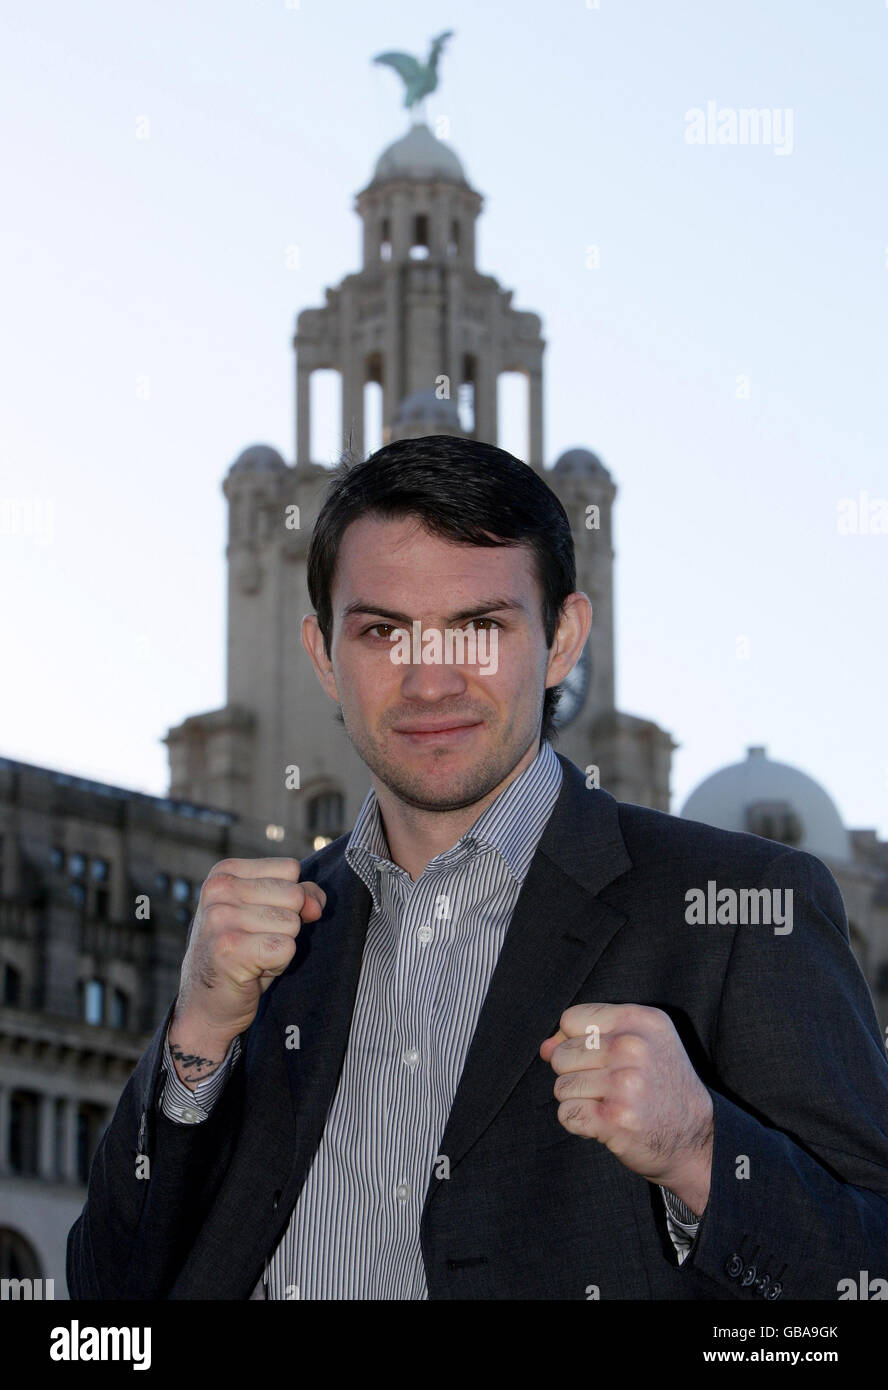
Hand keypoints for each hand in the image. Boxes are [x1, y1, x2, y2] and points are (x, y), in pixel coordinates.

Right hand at [170, 858, 325, 1074]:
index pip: (290, 869)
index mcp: (225, 872)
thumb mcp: (269, 913)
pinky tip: (252, 970)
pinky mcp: (230, 948)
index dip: (288, 899)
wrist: (206, 1005)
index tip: (258, 921)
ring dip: (280, 946)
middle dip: (286, 925)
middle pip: (294, 895)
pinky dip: (278, 964)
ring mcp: (221, 918)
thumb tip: (316, 905)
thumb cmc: (241, 954)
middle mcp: (219, 889)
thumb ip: (300, 896)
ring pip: (292, 923)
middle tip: (255, 943)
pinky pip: (286, 948)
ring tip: (252, 956)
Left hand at [539, 1003, 713, 1213]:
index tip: (598, 1058)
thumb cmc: (660, 1087)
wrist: (696, 1139)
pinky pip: (566, 1114)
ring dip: (579, 1101)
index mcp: (641, 1020)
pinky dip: (579, 1123)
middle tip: (608, 1087)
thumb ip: (588, 1036)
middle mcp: (634, 1047)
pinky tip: (605, 1122)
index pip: (571, 1018)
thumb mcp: (640, 1044)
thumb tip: (544, 1048)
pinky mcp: (615, 1119)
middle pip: (561, 1054)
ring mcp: (625, 1084)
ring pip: (561, 1086)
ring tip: (609, 1104)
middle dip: (575, 1074)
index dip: (574, 1040)